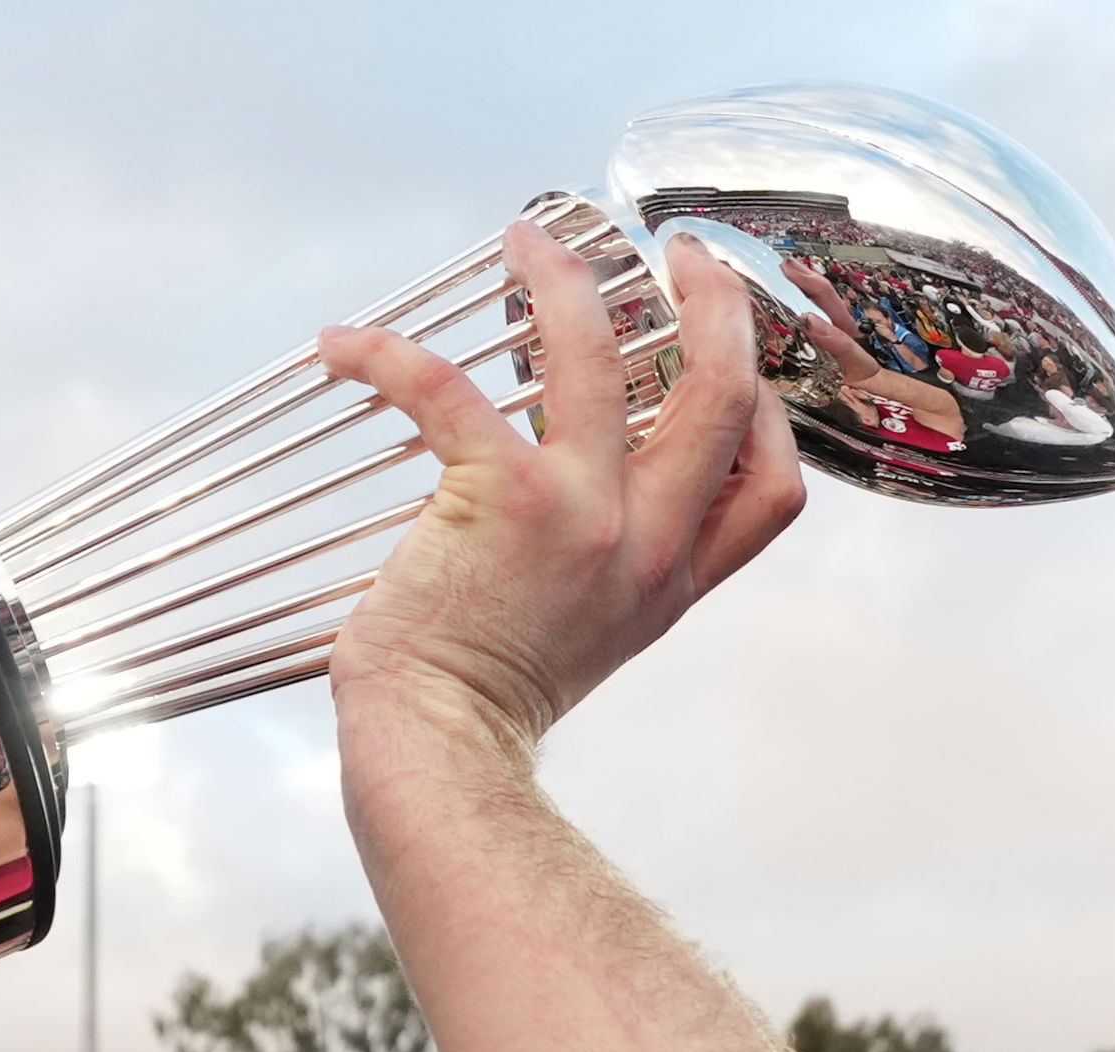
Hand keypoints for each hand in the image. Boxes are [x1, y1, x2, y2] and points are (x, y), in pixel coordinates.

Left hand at [317, 224, 806, 768]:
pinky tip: (342, 346)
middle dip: (712, 299)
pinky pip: (445, 390)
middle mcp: (646, 541)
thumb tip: (598, 508)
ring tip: (529, 237)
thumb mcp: (595, 640)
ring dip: (564, 278)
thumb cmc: (489, 700)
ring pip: (600, 354)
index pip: (772, 486)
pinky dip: (384, 356)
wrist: (439, 750)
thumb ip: (618, 572)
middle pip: (721, 392)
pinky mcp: (502, 499)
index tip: (733, 360)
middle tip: (672, 249)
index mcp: (671, 579)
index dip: (766, 412)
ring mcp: (583, 514)